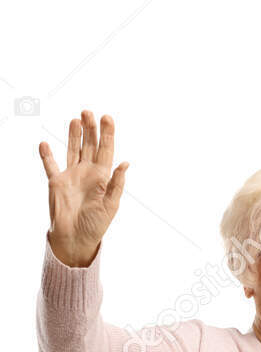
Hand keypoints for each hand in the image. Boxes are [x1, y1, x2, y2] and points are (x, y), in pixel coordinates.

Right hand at [38, 110, 127, 267]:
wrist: (76, 239)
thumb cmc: (96, 225)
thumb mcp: (111, 205)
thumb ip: (116, 184)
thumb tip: (125, 163)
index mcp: (103, 177)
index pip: (106, 150)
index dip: (107, 134)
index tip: (107, 118)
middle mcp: (87, 173)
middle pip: (90, 145)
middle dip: (90, 129)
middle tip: (89, 112)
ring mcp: (71, 175)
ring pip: (73, 149)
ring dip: (73, 135)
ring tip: (76, 119)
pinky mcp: (56, 182)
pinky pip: (50, 165)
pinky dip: (47, 155)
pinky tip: (44, 144)